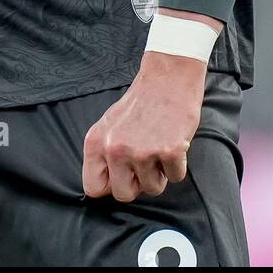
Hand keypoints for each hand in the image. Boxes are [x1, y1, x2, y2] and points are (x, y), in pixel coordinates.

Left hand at [82, 51, 205, 200]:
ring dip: (160, 173)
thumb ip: (104, 153)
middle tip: (145, 162)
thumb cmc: (140, 102)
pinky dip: (178, 165)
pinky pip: (175, 177)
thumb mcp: (109, 125)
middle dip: (137, 183)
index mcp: (96, 142)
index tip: (122, 175)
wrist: (168, 77)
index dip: (111, 185)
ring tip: (159, 146)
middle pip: (124, 195)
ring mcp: (142, 151)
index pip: (94, 188)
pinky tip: (174, 142)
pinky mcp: (169, 151)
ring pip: (152, 189)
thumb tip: (107, 186)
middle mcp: (115, 149)